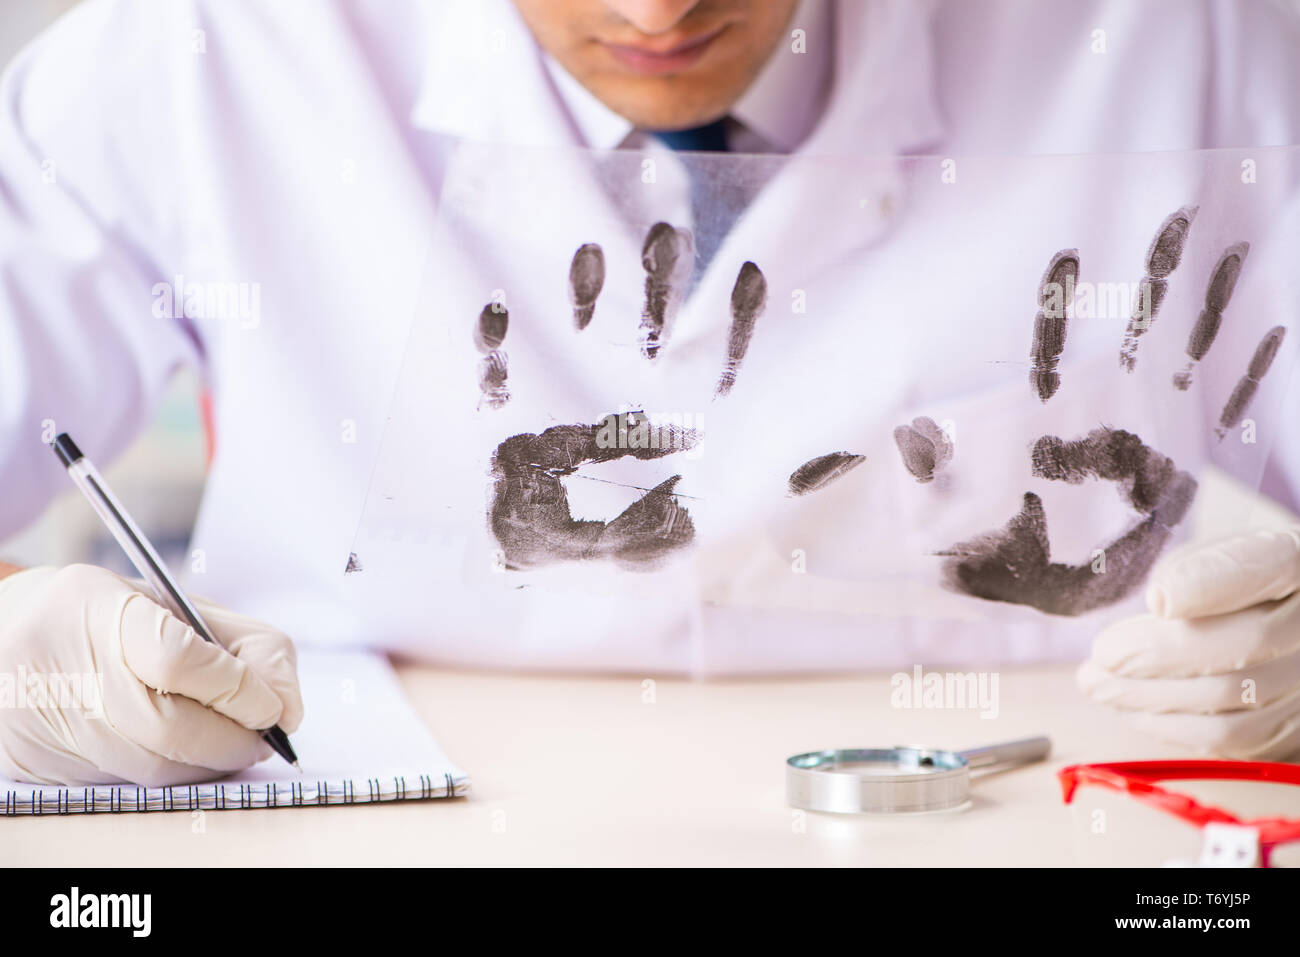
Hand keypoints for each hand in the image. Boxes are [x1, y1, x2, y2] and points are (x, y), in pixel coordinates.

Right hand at [0, 564, 302, 785]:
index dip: (237, 689)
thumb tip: (288, 709)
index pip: (178, 659)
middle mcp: (58, 668)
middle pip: (169, 728)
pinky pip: (126, 781)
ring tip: (232, 742)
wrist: (2, 632)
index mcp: (93, 609)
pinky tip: (185, 750)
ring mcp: (41, 723)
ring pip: (152, 767)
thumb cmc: (104, 613)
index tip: (270, 705)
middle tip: (264, 736)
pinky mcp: (38, 764)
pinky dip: (172, 771)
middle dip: (234, 738)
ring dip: (210, 761)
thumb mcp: (173, 602)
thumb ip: (241, 645)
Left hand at [1077, 527, 1299, 758]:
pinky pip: (1235, 735)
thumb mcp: (1207, 555)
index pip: (1267, 563)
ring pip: (1235, 696)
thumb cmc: (1224, 584)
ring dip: (1153, 696)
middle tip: (1101, 656)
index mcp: (1296, 559)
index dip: (1210, 583)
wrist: (1265, 623)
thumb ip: (1192, 570)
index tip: (1156, 599)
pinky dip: (1174, 725)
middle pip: (1247, 641)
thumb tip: (1163, 603)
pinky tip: (1134, 708)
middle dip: (1158, 653)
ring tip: (1099, 685)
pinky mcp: (1295, 725)